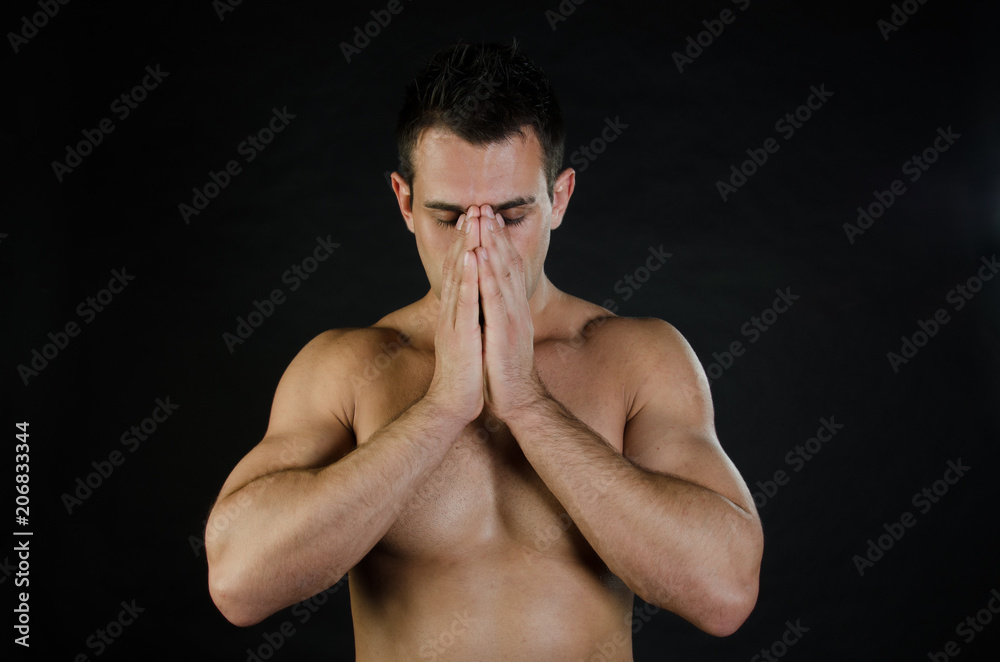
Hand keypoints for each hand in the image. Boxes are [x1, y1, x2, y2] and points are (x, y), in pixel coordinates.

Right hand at [424, 207, 483, 424]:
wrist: (452, 405)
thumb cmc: (465, 375)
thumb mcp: (468, 340)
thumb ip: (468, 320)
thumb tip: (475, 305)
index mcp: (455, 314)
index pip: (460, 273)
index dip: (465, 245)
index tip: (472, 220)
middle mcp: (451, 313)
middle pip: (458, 269)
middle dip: (465, 237)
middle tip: (472, 208)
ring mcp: (453, 322)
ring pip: (460, 278)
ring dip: (466, 248)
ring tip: (472, 221)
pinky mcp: (460, 335)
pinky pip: (466, 302)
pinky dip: (469, 277)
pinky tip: (473, 257)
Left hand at [475, 204, 545, 420]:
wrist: (518, 399)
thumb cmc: (504, 371)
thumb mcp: (500, 336)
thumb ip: (497, 316)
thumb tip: (487, 300)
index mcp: (512, 309)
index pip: (506, 268)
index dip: (497, 241)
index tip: (488, 218)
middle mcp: (515, 308)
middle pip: (506, 264)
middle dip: (494, 234)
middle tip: (485, 206)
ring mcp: (512, 318)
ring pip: (502, 275)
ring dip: (492, 246)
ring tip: (483, 221)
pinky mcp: (504, 332)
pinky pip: (495, 298)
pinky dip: (488, 275)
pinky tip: (481, 256)